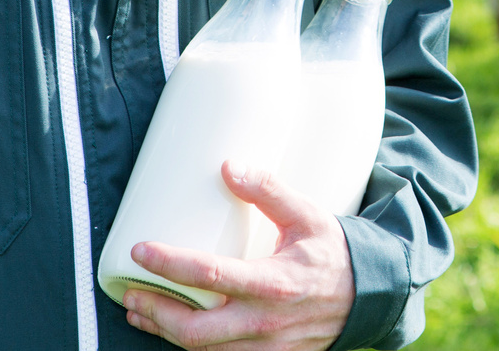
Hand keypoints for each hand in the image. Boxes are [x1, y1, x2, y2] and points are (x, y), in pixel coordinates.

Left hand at [123, 162, 355, 349]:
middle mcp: (264, 321)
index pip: (209, 276)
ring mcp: (265, 347)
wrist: (369, 298)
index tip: (139, 250)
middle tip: (129, 292)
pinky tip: (173, 329)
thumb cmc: (334, 254)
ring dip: (165, 332)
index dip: (169, 265)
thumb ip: (268, 190)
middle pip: (194, 331)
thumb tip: (229, 166)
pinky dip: (191, 346)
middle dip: (155, 312)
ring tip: (140, 310)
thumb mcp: (308, 215)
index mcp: (273, 283)